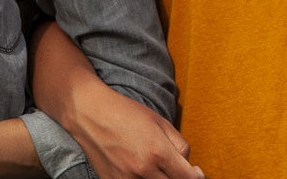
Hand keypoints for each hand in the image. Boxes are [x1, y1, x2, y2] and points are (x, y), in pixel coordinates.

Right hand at [65, 83, 202, 178]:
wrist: (90, 114)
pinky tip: (141, 171)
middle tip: (175, 170)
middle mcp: (143, 170)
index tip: (195, 173)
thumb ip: (180, 146)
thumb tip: (191, 168)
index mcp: (158, 152)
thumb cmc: (126, 114)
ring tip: (156, 168)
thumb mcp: (160, 122)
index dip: (196, 177)